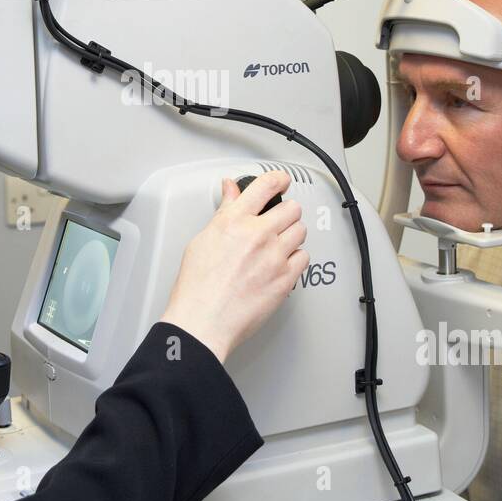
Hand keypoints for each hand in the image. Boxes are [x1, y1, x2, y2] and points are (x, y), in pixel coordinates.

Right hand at [160, 171, 307, 363]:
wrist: (204, 321)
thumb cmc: (197, 287)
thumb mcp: (203, 239)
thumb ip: (224, 211)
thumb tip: (231, 191)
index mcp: (234, 221)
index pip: (266, 185)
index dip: (278, 179)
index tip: (282, 181)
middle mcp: (258, 235)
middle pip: (291, 208)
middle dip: (285, 212)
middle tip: (277, 220)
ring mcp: (274, 257)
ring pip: (300, 231)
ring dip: (291, 235)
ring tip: (277, 245)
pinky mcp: (286, 278)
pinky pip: (304, 257)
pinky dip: (295, 259)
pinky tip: (280, 264)